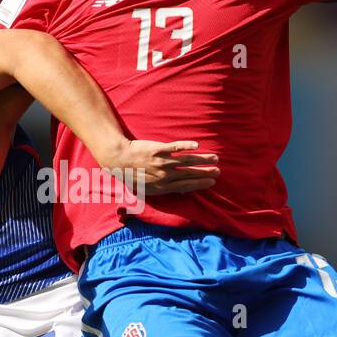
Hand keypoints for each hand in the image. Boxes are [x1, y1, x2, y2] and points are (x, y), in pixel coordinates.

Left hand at [97, 139, 219, 195]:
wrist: (118, 160)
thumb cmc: (130, 175)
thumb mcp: (146, 189)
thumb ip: (163, 190)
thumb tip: (180, 191)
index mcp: (162, 187)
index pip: (186, 185)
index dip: (200, 183)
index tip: (212, 182)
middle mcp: (164, 176)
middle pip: (189, 174)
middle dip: (205, 172)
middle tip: (218, 171)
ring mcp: (162, 162)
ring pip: (186, 161)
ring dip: (201, 159)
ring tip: (214, 158)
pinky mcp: (158, 150)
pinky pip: (175, 148)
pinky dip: (186, 146)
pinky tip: (196, 145)